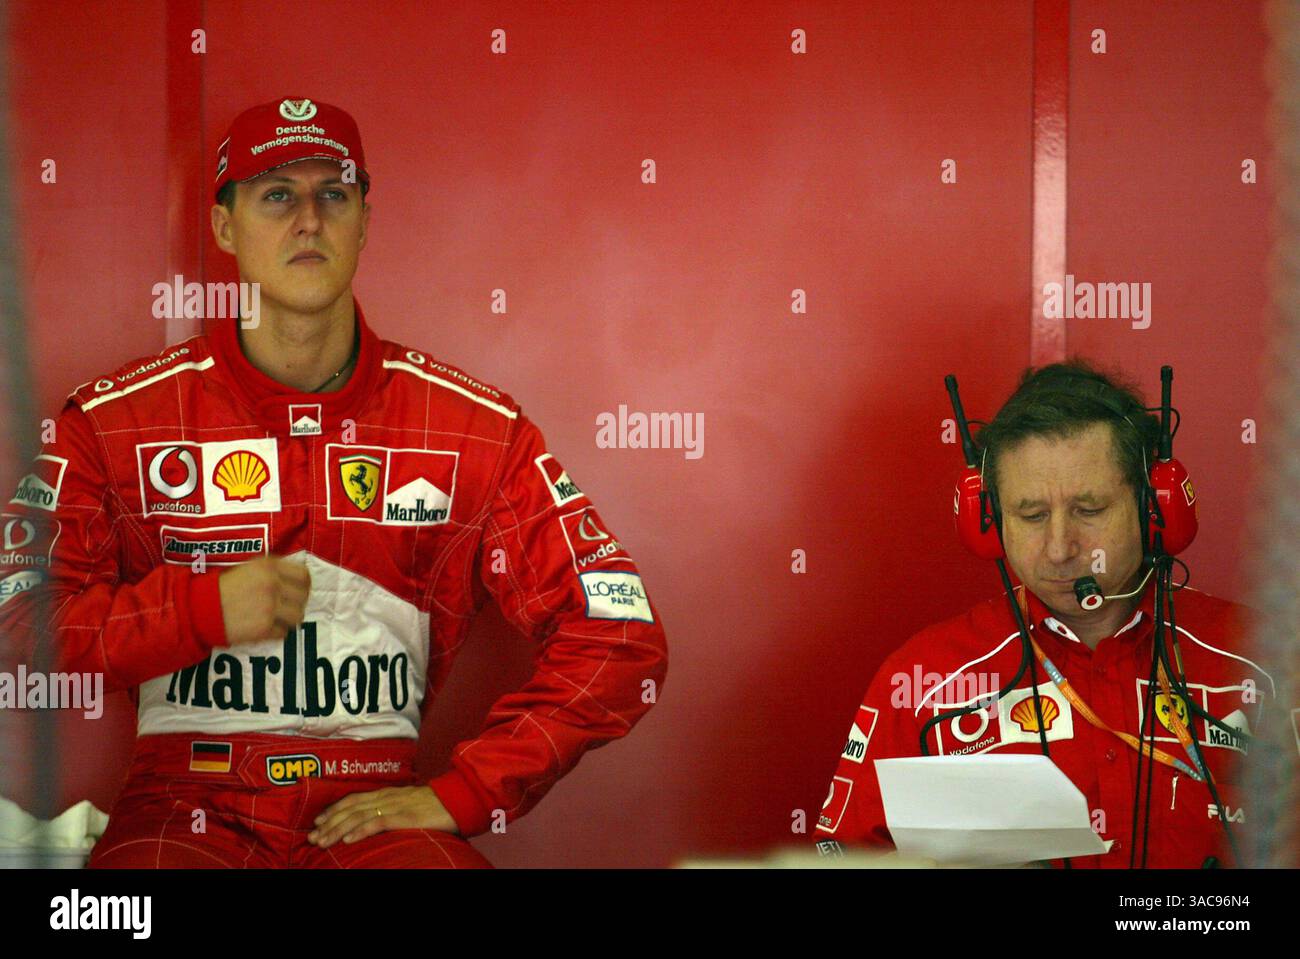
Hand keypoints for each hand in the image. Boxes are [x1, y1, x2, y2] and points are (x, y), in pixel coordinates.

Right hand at [216, 555, 310, 645]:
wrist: (198, 608)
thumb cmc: (220, 586)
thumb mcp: (246, 567)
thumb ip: (270, 569)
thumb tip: (291, 577)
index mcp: (268, 566)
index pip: (303, 575)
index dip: (304, 584)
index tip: (299, 590)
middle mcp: (272, 585)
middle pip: (303, 597)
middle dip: (298, 602)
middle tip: (288, 606)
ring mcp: (269, 607)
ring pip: (297, 616)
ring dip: (290, 619)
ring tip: (279, 619)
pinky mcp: (263, 628)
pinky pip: (283, 633)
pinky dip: (277, 632)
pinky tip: (266, 628)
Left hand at [308, 786, 459, 847]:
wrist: (458, 799)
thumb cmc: (437, 804)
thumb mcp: (411, 803)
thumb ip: (395, 809)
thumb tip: (380, 820)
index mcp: (388, 793)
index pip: (355, 799)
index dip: (335, 809)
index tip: (319, 820)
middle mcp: (386, 797)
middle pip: (351, 808)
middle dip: (329, 822)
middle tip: (312, 836)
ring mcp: (394, 806)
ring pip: (358, 816)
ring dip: (337, 829)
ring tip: (322, 841)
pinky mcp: (402, 816)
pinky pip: (376, 823)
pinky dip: (359, 830)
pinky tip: (347, 840)